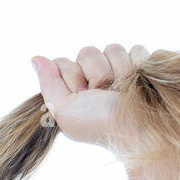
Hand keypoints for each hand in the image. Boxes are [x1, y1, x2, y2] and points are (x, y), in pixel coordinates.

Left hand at [31, 44, 150, 156]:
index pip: (63, 61)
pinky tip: (137, 84)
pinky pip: (136, 49)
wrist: (136, 130)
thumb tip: (35, 58)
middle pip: (87, 52)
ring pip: (113, 48)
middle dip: (96, 73)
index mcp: (76, 88)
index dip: (71, 76)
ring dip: (118, 71)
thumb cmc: (98, 125)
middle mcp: (96, 78)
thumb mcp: (64, 111)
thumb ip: (48, 84)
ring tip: (121, 92)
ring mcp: (120, 70)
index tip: (80, 95)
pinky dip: (138, 65)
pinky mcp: (143, 64)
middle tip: (102, 95)